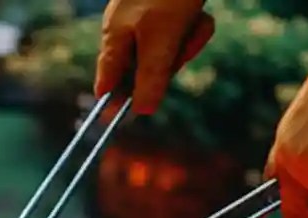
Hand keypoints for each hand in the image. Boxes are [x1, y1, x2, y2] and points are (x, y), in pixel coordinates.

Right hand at [95, 0, 215, 114]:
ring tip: (195, 20)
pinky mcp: (164, 8)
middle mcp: (126, 30)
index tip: (128, 117)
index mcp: (115, 38)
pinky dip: (195, 25)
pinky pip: (182, 29)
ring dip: (189, 40)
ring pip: (170, 48)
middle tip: (180, 46)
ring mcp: (145, 18)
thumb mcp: (161, 40)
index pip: (108, 81)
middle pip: (148, 67)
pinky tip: (199, 14)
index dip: (118, 101)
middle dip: (172, 61)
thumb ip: (150, 76)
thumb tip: (141, 111)